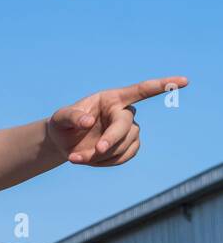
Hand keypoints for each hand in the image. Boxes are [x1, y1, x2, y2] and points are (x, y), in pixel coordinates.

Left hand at [46, 76, 187, 166]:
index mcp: (111, 99)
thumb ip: (71, 116)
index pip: (140, 90)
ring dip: (103, 154)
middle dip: (112, 139)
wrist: (63, 142)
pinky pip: (125, 156)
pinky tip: (88, 159)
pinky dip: (106, 161)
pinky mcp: (128, 146)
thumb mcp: (59, 118)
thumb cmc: (62, 124)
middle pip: (127, 126)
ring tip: (77, 157)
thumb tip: (88, 122)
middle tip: (96, 150)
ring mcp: (129, 130)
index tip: (184, 81)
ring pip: (126, 144)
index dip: (162, 85)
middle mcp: (123, 113)